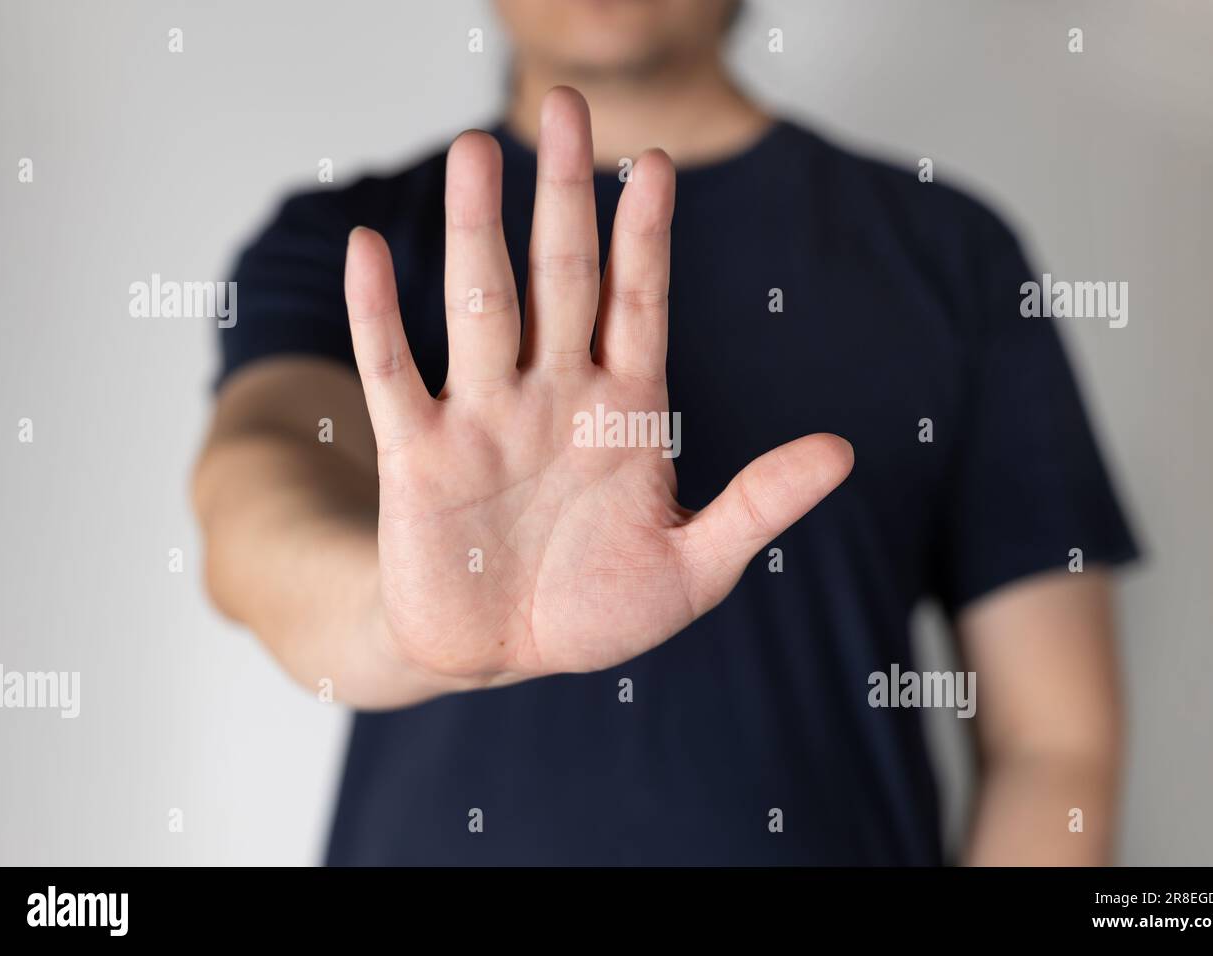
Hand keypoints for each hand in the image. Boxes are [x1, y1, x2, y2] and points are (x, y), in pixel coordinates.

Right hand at [345, 87, 851, 687]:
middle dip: (566, 196)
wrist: (502, 655)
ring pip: (481, 306)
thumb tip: (843, 451)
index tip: (654, 165)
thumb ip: (760, 504)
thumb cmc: (597, 607)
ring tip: (476, 152)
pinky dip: (378, 316)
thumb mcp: (695, 567)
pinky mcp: (419, 458)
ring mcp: (484, 419)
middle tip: (565, 107)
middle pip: (561, 277)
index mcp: (624, 412)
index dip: (647, 237)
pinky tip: (369, 251)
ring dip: (477, 232)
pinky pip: (396, 374)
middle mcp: (554, 396)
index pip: (638, 303)